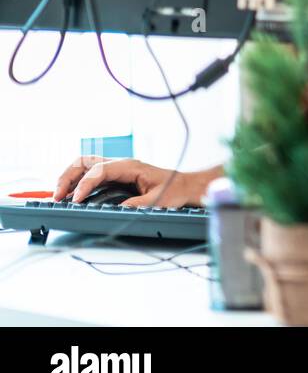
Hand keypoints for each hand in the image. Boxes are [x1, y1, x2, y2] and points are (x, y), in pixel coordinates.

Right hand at [52, 156, 212, 208]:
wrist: (186, 186)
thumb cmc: (175, 190)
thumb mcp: (158, 201)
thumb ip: (137, 204)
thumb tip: (117, 209)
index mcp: (130, 166)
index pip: (99, 170)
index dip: (84, 185)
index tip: (74, 200)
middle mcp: (121, 164)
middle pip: (85, 162)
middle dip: (67, 177)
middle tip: (57, 196)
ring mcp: (118, 169)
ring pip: (85, 166)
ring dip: (69, 178)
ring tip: (58, 196)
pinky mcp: (116, 177)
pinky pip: (91, 175)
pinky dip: (77, 182)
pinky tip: (71, 196)